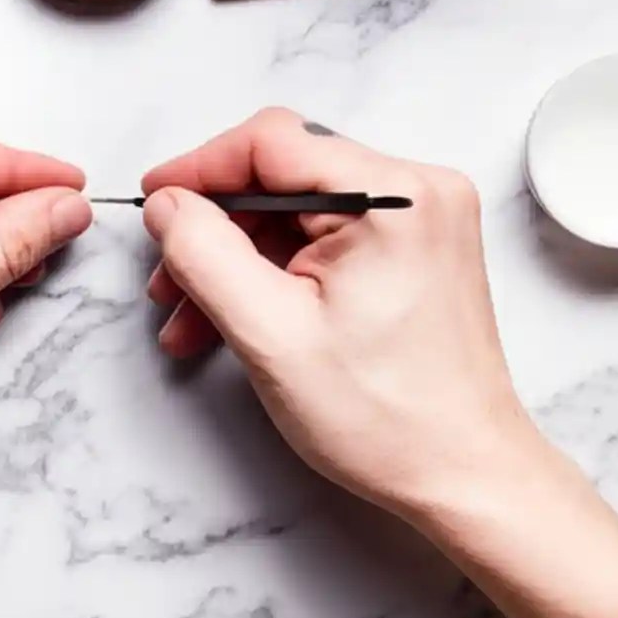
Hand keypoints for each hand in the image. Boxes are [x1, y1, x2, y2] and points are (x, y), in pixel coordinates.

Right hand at [141, 108, 533, 512]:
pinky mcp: (416, 251)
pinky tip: (237, 319)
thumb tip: (168, 203)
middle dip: (215, 229)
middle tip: (167, 281)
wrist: (463, 475)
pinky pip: (327, 240)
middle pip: (283, 176)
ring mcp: (422, 222)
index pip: (271, 142)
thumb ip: (204, 253)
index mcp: (393, 197)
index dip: (199, 168)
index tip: (153, 201)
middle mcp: (419, 193)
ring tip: (191, 319)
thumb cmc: (388, 418)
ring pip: (298, 213)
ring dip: (238, 258)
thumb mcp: (270, 334)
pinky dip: (277, 273)